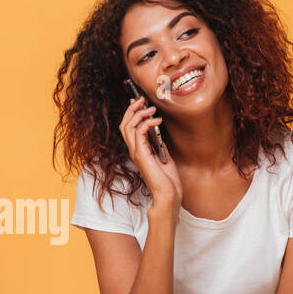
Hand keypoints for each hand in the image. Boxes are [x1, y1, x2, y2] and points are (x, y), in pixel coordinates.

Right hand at [120, 91, 181, 209]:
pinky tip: (157, 121)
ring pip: (128, 126)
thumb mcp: (164, 155)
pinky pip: (139, 132)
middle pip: (124, 124)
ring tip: (151, 108)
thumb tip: (158, 129)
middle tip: (142, 99)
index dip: (131, 113)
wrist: (168, 194)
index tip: (139, 102)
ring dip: (139, 113)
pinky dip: (147, 123)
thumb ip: (158, 143)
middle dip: (132, 109)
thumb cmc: (167, 180)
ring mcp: (136, 152)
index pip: (128, 127)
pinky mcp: (141, 154)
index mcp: (138, 150)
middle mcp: (133, 150)